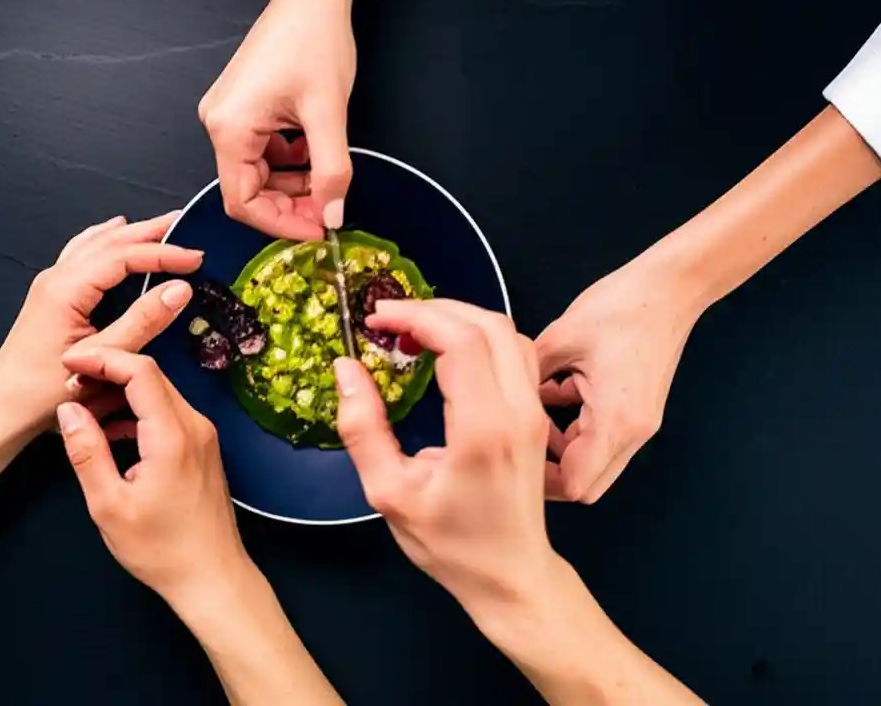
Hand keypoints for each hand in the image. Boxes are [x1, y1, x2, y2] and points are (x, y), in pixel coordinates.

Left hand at [0, 212, 202, 435]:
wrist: (3, 409)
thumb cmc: (45, 390)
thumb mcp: (102, 357)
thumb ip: (142, 321)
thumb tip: (180, 290)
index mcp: (67, 288)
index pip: (124, 256)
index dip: (162, 253)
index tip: (196, 259)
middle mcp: (56, 277)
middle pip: (109, 240)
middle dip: (148, 231)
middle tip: (183, 223)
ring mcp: (50, 284)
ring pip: (95, 243)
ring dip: (129, 233)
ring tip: (158, 226)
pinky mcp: (50, 295)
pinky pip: (82, 252)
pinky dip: (105, 240)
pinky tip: (112, 233)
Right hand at [55, 347, 250, 606]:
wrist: (212, 576)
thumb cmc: (161, 549)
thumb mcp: (109, 505)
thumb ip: (87, 451)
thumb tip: (68, 410)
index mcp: (173, 435)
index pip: (140, 370)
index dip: (102, 358)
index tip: (69, 363)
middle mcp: (194, 426)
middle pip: (150, 375)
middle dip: (107, 372)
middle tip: (69, 388)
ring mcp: (202, 435)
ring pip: (158, 393)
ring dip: (120, 393)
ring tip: (83, 411)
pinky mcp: (201, 447)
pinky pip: (166, 413)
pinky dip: (136, 413)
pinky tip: (109, 433)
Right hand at [198, 0, 355, 238]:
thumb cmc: (312, 40)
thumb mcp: (329, 114)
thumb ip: (331, 171)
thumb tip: (332, 214)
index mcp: (230, 128)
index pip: (243, 201)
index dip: (279, 224)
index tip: (316, 230)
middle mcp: (220, 123)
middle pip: (249, 189)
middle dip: (289, 206)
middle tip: (327, 211)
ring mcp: (229, 115)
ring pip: (258, 171)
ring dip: (292, 183)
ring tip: (325, 179)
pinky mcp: (242, 107)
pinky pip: (261, 150)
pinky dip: (288, 161)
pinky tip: (313, 152)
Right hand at [333, 299, 558, 611]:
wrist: (510, 572)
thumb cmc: (449, 542)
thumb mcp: (388, 493)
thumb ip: (363, 429)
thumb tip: (346, 369)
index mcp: (482, 430)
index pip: (460, 342)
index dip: (416, 317)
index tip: (377, 320)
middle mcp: (517, 411)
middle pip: (487, 324)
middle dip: (434, 309)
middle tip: (389, 319)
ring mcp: (533, 410)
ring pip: (507, 332)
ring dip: (460, 318)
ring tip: (413, 329)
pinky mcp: (534, 412)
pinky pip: (515, 352)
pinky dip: (480, 335)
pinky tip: (445, 349)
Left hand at [534, 254, 701, 502]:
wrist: (670, 288)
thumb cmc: (623, 306)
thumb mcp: (558, 340)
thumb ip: (525, 376)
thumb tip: (500, 397)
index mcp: (615, 420)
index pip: (575, 485)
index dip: (540, 481)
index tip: (513, 459)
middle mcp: (633, 432)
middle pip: (587, 485)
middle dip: (550, 471)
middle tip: (519, 443)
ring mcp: (640, 424)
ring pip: (594, 462)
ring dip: (563, 447)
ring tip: (538, 411)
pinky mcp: (640, 412)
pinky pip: (603, 437)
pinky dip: (577, 427)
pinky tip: (558, 392)